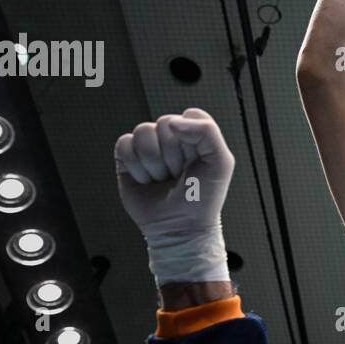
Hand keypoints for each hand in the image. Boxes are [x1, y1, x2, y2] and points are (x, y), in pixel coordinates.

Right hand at [114, 108, 234, 284]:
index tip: (196, 159)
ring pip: (142, 131)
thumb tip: (173, 121)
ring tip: (163, 178)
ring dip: (154, 162)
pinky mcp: (128, 159)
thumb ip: (206, 131)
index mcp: (195, 135)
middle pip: (164, 123)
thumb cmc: (203, 199)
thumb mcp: (221, 162)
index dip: (192, 137)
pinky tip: (147, 180)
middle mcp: (171, 139)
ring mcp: (149, 148)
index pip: (189, 114)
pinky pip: (124, 144)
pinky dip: (136, 166)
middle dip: (173, 154)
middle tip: (179, 174)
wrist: (180, 229)